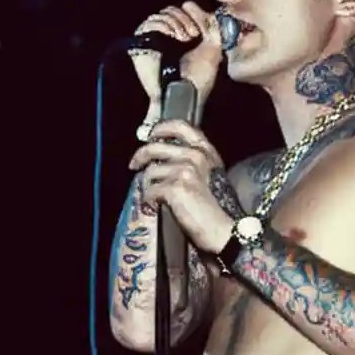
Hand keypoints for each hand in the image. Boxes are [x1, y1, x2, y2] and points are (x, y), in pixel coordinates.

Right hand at [128, 1, 224, 99]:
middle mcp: (168, 36)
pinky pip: (150, 23)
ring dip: (176, 22)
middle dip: (185, 18)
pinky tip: (173, 37)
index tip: (199, 27)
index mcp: (184, 35)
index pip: (183, 11)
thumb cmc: (199, 78)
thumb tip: (191, 5)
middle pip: (172, 10)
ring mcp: (154, 39)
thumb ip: (209, 26)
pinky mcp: (143, 43)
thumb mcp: (213, 48)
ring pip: (161, 14)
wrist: (184, 94)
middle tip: (193, 34)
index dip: (192, 13)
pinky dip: (164, 25)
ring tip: (184, 38)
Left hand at [128, 119, 242, 254]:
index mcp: (205, 151)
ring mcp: (185, 170)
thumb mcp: (208, 175)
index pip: (181, 126)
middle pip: (156, 147)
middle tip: (134, 164)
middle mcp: (195, 156)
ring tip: (153, 195)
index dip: (161, 128)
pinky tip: (155, 204)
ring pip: (150, 171)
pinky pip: (150, 190)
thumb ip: (190, 161)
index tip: (150, 134)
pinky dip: (149, 199)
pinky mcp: (174, 187)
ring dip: (147, 184)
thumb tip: (160, 157)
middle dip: (140, 155)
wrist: (221, 228)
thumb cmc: (215, 206)